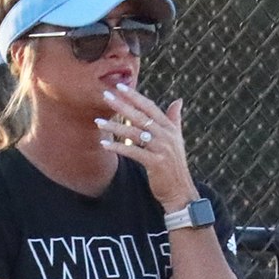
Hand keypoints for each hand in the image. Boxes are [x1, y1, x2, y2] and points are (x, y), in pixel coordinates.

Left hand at [96, 84, 197, 208]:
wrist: (180, 191)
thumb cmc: (174, 165)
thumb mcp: (177, 140)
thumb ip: (175, 119)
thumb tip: (178, 101)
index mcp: (169, 128)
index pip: (150, 107)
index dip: (135, 96)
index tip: (120, 87)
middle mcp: (166, 135)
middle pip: (140, 116)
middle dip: (122, 105)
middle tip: (105, 96)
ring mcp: (161, 148)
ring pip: (134, 133)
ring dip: (115, 126)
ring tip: (98, 122)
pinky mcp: (155, 162)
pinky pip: (133, 152)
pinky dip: (118, 147)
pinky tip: (104, 144)